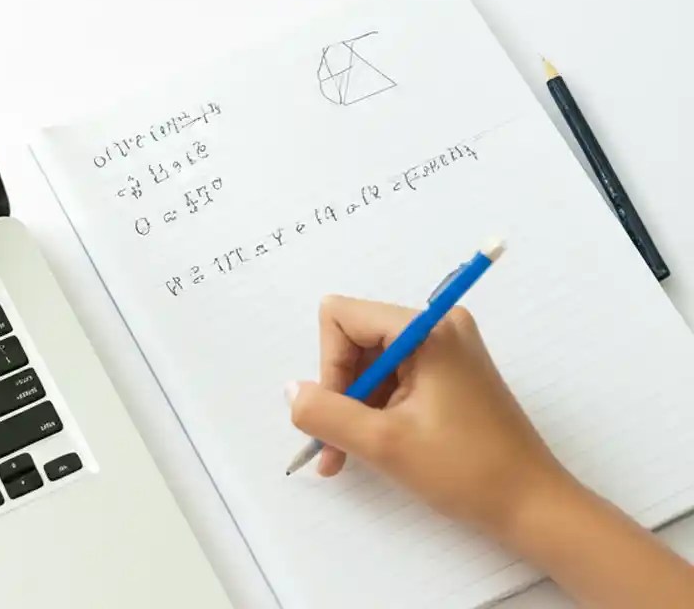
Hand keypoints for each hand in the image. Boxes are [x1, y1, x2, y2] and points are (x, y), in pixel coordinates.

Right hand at [286, 295, 572, 535]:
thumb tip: (291, 392)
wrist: (533, 506)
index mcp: (427, 330)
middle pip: (354, 338)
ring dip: (353, 408)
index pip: (342, 317)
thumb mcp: (383, 443)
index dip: (329, 365)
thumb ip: (325, 412)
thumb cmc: (465, 470)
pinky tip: (368, 449)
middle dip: (338, 391)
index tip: (339, 412)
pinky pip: (394, 378)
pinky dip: (375, 411)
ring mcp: (447, 350)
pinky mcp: (450, 374)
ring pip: (370, 363)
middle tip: (334, 444)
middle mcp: (438, 327)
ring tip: (346, 457)